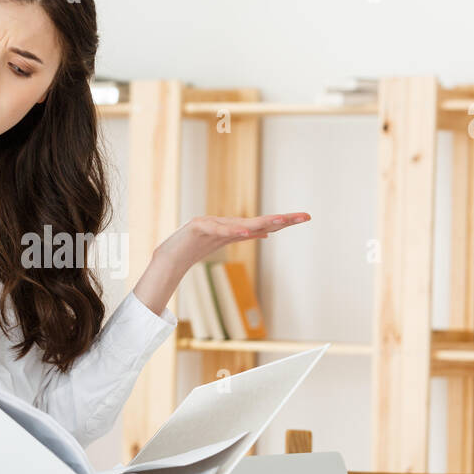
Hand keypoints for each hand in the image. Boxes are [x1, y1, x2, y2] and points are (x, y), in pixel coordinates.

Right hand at [156, 211, 310, 268]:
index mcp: (235, 228)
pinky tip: (246, 232)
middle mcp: (226, 223)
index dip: (285, 220)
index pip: (265, 224)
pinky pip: (218, 229)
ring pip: (242, 224)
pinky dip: (232, 230)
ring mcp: (212, 224)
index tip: (306, 217)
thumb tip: (267, 234)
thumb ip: (244, 235)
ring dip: (262, 222)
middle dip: (282, 219)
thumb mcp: (224, 241)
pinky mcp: (198, 227)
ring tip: (281, 221)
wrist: (168, 256)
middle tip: (305, 217)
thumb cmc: (193, 248)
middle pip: (259, 221)